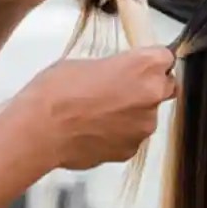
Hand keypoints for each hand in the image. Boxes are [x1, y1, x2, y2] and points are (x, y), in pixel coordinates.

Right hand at [15, 47, 176, 170]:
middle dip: (148, 87)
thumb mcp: (88, 62)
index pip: (166, 58)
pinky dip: (118, 133)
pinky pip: (130, 137)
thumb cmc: (56, 92)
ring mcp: (143, 126)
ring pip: (146, 115)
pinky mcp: (130, 149)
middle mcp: (151, 96)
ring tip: (98, 111)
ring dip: (130, 113)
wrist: (39, 129)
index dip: (152, 61)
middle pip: (164, 87)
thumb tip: (121, 74)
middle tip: (122, 86)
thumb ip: (116, 67)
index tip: (143, 63)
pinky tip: (94, 128)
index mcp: (144, 67)